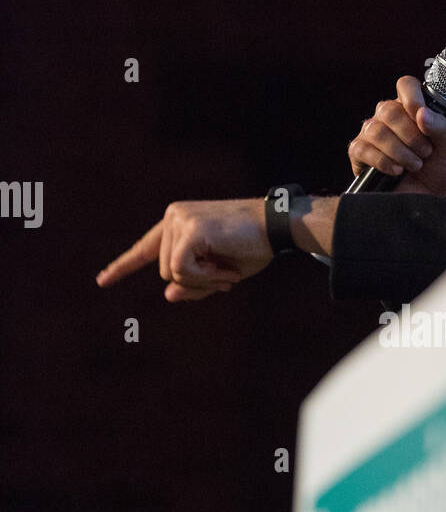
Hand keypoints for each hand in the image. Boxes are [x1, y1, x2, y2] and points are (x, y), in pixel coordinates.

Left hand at [95, 197, 272, 300]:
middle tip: (227, 274)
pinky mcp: (190, 230)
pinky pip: (182, 270)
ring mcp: (180, 219)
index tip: (102, 281)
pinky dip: (204, 278)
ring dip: (203, 280)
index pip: (145, 249)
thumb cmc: (253, 247)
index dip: (123, 267)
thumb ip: (194, 285)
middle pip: (165, 272)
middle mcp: (173, 216)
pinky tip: (225, 268)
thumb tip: (169, 295)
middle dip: (196, 281)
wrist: (278, 228)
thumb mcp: (221, 273)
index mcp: (178, 222)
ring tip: (229, 269)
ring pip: (172, 274)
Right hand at [348, 75, 445, 196]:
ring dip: (399, 151)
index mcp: (410, 108)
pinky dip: (383, 161)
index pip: (405, 85)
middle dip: (410, 134)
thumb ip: (440, 126)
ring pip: (376, 130)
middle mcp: (388, 118)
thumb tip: (421, 113)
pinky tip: (396, 170)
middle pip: (388, 110)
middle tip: (424, 152)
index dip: (412, 98)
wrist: (431, 198)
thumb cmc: (439, 169)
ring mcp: (371, 134)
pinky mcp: (359, 154)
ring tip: (414, 165)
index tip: (421, 117)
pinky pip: (362, 149)